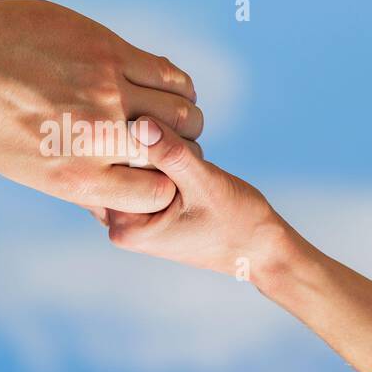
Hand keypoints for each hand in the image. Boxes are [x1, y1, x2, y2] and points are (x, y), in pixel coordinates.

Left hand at [0, 0, 204, 213]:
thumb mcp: (23, 168)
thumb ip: (73, 185)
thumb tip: (108, 206)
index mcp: (76, 177)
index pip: (155, 196)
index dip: (164, 188)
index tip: (160, 177)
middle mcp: (97, 138)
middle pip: (176, 155)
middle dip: (184, 154)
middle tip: (179, 145)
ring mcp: (107, 91)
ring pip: (180, 111)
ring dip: (189, 118)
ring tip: (179, 116)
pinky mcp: (110, 51)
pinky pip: (166, 72)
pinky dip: (179, 85)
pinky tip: (173, 87)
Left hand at [104, 117, 293, 279]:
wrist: (258, 248)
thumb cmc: (236, 221)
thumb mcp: (204, 183)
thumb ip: (171, 154)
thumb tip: (140, 122)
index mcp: (125, 228)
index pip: (112, 165)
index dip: (140, 141)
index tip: (168, 144)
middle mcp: (119, 227)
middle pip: (115, 167)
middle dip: (143, 147)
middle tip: (178, 153)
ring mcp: (130, 219)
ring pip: (129, 168)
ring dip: (153, 153)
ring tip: (184, 162)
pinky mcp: (144, 211)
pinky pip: (140, 176)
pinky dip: (157, 163)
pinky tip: (180, 164)